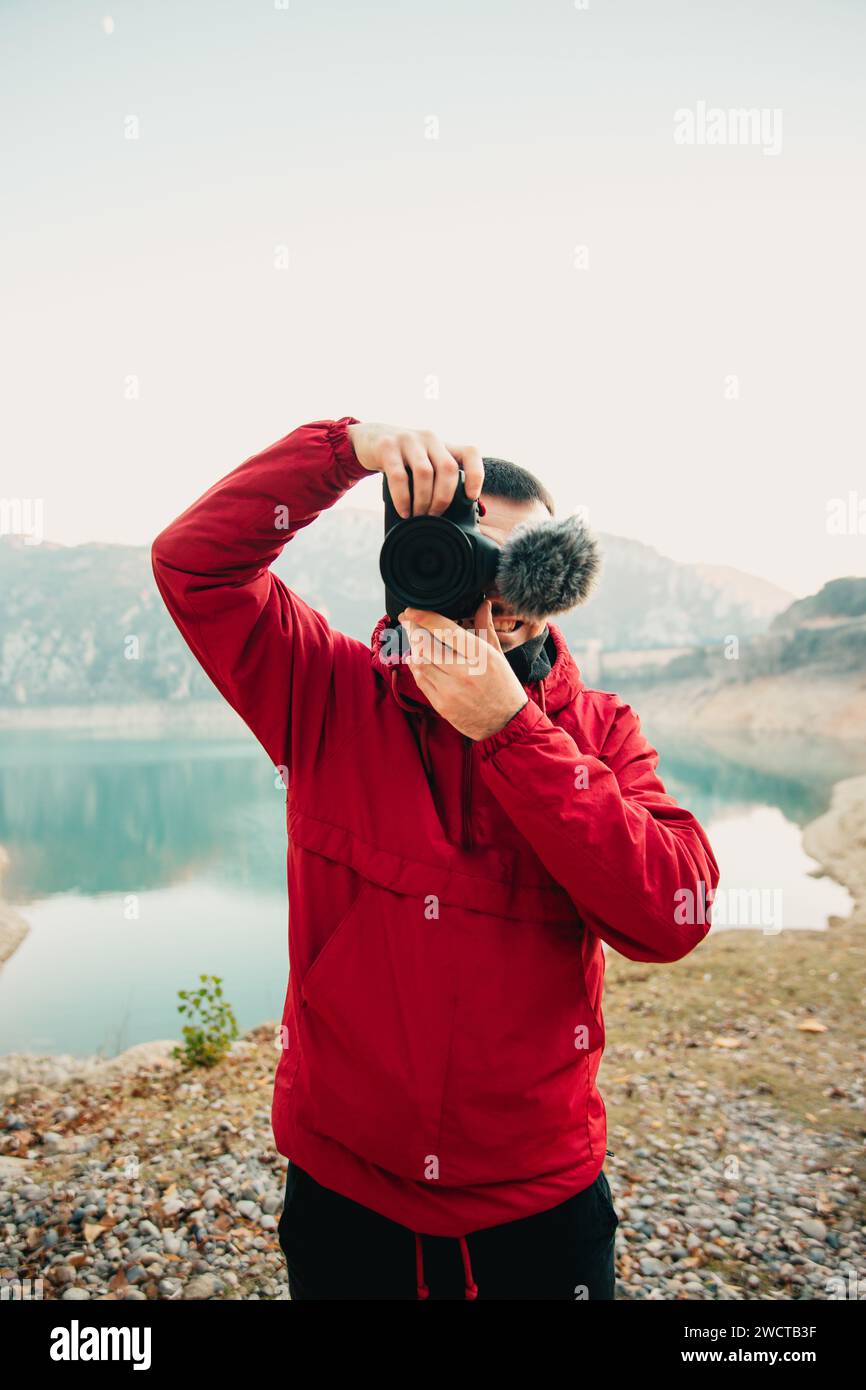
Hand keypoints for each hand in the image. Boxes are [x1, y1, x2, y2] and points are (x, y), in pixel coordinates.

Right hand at [347, 422, 483, 517]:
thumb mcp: (424, 463)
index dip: (475, 475)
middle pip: (447, 468)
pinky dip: (403, 498)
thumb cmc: (402, 458)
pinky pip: (399, 476)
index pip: (470, 453)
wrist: (368, 439)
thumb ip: (441, 479)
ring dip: (423, 500)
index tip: (470, 497)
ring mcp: (408, 440)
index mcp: (443, 445)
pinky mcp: (387, 446)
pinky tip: (404, 510)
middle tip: (434, 515)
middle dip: (443, 498)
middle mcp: (430, 439)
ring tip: (418, 515)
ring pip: (425, 473)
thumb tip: (469, 510)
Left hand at [399, 598, 528, 740]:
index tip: (411, 611)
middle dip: (413, 630)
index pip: (446, 631)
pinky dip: (416, 667)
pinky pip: (421, 681)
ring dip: (414, 649)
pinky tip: (418, 659)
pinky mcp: (442, 705)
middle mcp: (464, 672)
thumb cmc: (504, 686)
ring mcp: (451, 691)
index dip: (425, 618)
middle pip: (427, 645)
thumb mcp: (498, 655)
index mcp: (481, 656)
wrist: (507, 724)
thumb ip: (486, 628)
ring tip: (415, 640)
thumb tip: (482, 603)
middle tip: (408, 621)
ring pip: (420, 663)